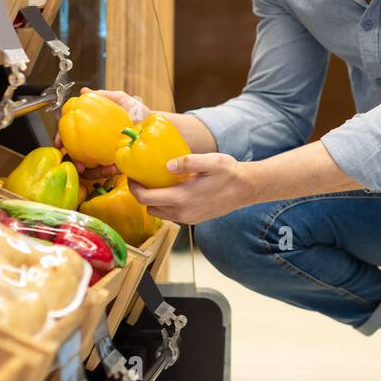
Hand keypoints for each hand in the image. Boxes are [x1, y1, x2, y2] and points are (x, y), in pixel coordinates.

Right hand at [54, 87, 149, 175]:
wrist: (155, 125)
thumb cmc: (138, 112)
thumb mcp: (121, 100)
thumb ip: (104, 96)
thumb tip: (84, 91)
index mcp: (93, 131)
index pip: (72, 137)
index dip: (62, 140)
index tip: (59, 144)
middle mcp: (97, 145)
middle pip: (77, 157)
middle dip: (75, 163)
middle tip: (79, 165)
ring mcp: (107, 156)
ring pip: (91, 169)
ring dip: (93, 171)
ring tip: (104, 167)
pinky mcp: (119, 165)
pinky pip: (108, 173)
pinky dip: (107, 172)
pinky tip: (112, 169)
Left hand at [128, 153, 255, 224]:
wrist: (247, 189)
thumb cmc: (230, 173)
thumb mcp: (211, 161)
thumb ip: (188, 162)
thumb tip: (167, 165)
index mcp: (182, 198)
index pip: (145, 198)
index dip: (134, 187)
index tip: (132, 175)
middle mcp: (183, 212)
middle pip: (149, 207)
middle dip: (141, 194)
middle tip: (143, 177)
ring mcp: (188, 218)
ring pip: (160, 212)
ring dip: (154, 200)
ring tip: (156, 183)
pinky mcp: (194, 219)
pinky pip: (172, 214)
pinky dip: (166, 204)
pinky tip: (173, 189)